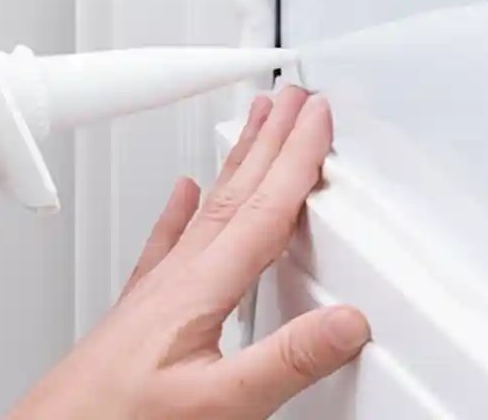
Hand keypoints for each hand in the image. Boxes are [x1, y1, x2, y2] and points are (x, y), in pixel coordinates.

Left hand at [9, 87, 368, 418]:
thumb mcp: (221, 404)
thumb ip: (287, 360)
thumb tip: (346, 321)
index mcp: (201, 291)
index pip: (261, 210)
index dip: (295, 159)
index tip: (317, 117)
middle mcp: (177, 280)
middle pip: (235, 193)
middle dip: (271, 141)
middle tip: (294, 98)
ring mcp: (156, 292)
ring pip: (207, 207)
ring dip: (237, 162)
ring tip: (255, 124)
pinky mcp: (140, 311)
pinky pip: (168, 242)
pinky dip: (182, 212)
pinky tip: (182, 193)